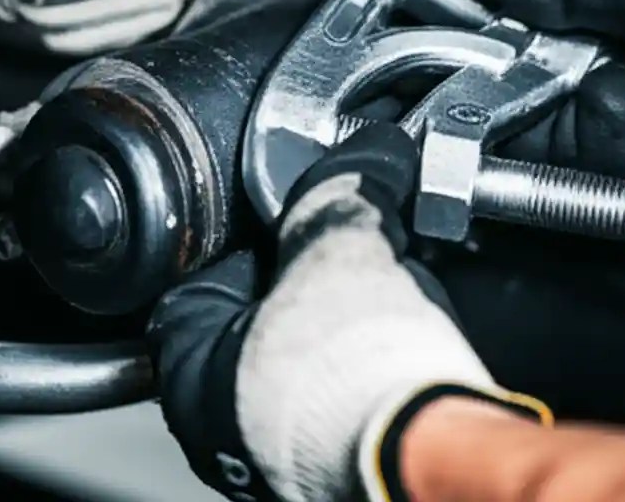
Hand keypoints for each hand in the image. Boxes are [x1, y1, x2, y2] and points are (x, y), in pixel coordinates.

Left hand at [147, 123, 547, 501]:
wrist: (431, 456)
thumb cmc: (360, 376)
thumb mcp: (340, 246)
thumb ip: (342, 191)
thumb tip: (365, 155)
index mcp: (193, 377)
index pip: (197, 288)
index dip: (250, 244)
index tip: (288, 224)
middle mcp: (223, 434)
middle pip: (256, 330)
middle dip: (306, 288)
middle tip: (347, 261)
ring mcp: (280, 462)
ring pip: (305, 372)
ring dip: (343, 333)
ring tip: (389, 304)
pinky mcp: (338, 473)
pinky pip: (345, 407)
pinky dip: (370, 376)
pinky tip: (407, 353)